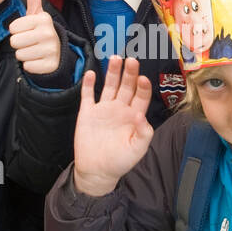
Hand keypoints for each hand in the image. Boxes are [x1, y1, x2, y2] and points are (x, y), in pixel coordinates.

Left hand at [9, 0, 61, 74]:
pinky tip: (39, 60)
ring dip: (24, 55)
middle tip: (30, 42)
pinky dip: (31, 65)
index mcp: (43, 19)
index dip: (17, 31)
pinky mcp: (50, 65)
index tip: (27, 31)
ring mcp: (51, 50)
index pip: (12, 28)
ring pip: (20, 55)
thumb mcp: (38, 15)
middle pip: (14, 42)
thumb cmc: (41, 32)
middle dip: (19, 44)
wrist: (58, 52)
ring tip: (34, 51)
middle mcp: (48, 33)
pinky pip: (27, 67)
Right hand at [71, 55, 153, 196]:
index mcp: (134, 116)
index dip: (143, 87)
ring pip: (109, 86)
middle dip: (129, 73)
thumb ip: (144, 133)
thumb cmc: (120, 162)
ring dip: (112, 73)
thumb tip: (142, 116)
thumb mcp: (137, 150)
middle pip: (126, 86)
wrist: (97, 171)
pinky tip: (92, 74)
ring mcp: (103, 110)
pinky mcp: (87, 113)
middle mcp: (120, 109)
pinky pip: (88, 95)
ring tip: (115, 59)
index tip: (143, 79)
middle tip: (131, 60)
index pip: (141, 97)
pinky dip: (89, 85)